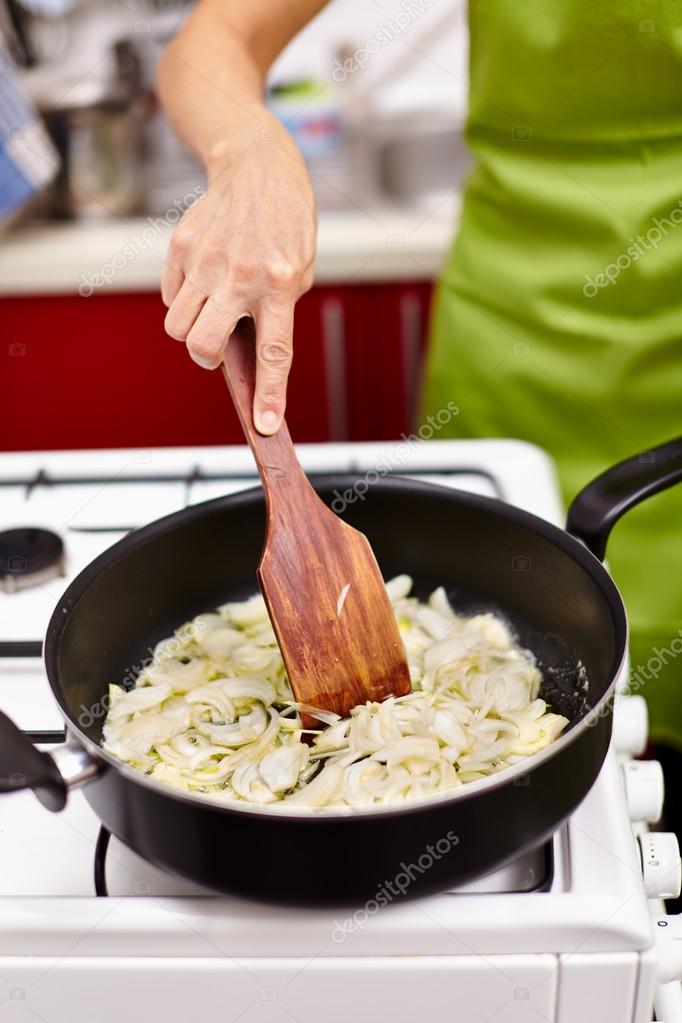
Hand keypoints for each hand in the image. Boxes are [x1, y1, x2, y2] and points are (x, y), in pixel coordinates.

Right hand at [162, 125, 316, 434]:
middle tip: (217, 346)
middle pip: (203, 344)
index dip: (270, 393)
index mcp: (280, 284)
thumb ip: (276, 312)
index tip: (264, 424)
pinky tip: (204, 278)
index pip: (274, 352)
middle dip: (207, 358)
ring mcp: (207, 260)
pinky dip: (183, 299)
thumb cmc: (285, 225)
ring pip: (177, 327)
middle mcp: (241, 275)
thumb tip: (245, 354)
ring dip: (191, 331)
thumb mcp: (300, 269)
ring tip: (211, 309)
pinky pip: (170, 296)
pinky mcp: (181, 246)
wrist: (257, 167)